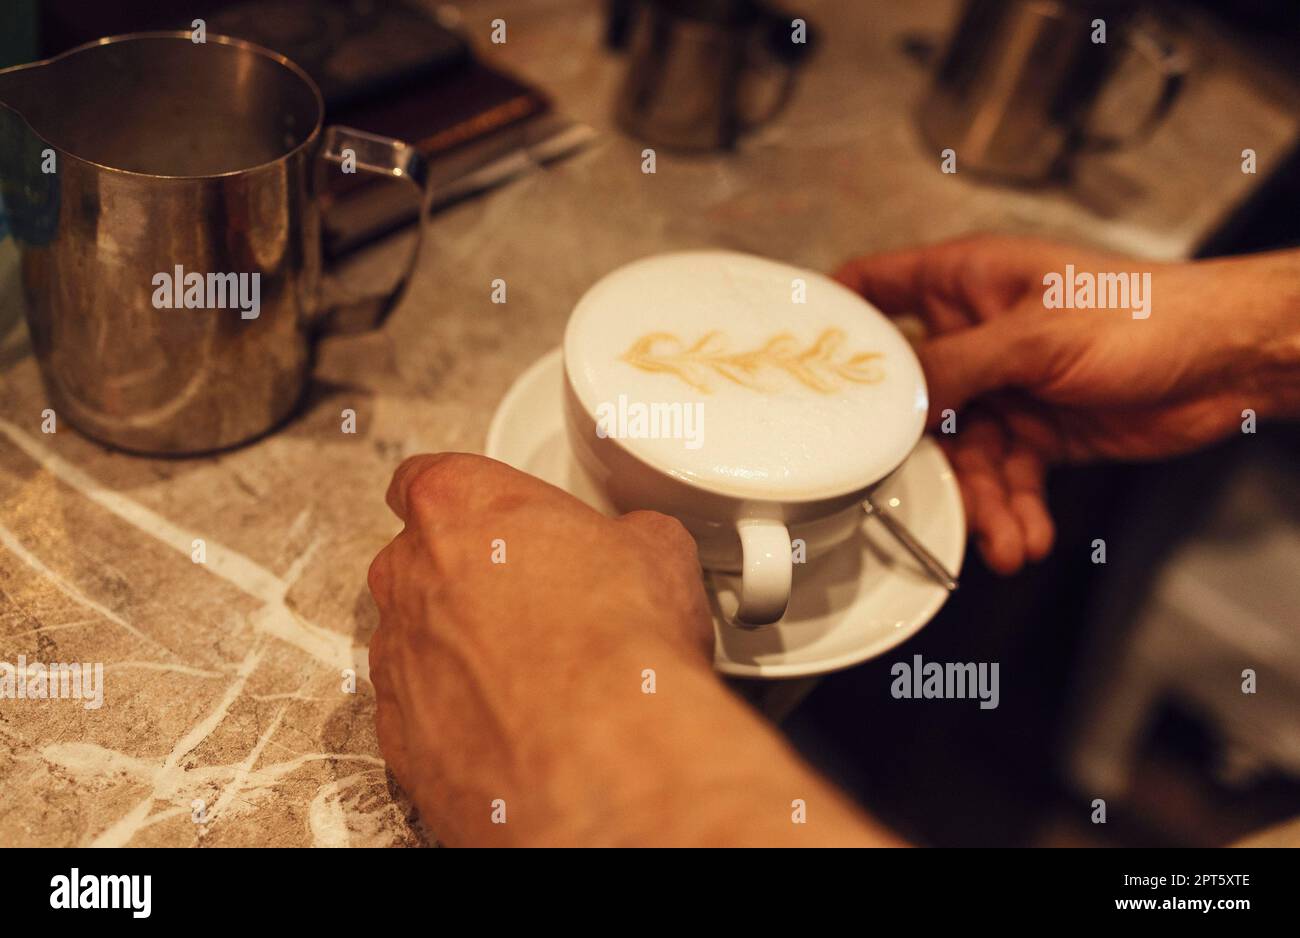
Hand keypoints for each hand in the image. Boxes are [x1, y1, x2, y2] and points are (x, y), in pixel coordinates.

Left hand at [367, 453, 712, 843]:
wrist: (603, 758)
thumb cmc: (620, 642)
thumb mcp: (657, 551)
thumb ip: (623, 535)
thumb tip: (638, 549)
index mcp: (457, 507)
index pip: (426, 480)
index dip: (463, 501)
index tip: (492, 519)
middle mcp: (407, 578)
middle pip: (417, 563)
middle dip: (467, 579)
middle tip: (537, 603)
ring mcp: (395, 662)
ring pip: (418, 643)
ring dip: (464, 653)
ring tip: (537, 678)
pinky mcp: (399, 740)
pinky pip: (423, 715)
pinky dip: (461, 720)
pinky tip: (519, 730)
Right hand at [835, 235, 1299, 572]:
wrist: (1229, 362)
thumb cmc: (1148, 313)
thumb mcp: (1039, 334)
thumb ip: (959, 365)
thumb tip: (894, 396)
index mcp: (968, 283)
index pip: (877, 287)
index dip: (837, 318)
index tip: (801, 360)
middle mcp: (977, 336)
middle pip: (911, 396)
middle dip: (911, 452)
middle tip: (901, 494)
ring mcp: (1005, 389)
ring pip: (962, 454)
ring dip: (980, 503)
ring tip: (999, 541)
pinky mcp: (1037, 434)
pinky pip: (1007, 481)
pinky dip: (1013, 513)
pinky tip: (1024, 538)